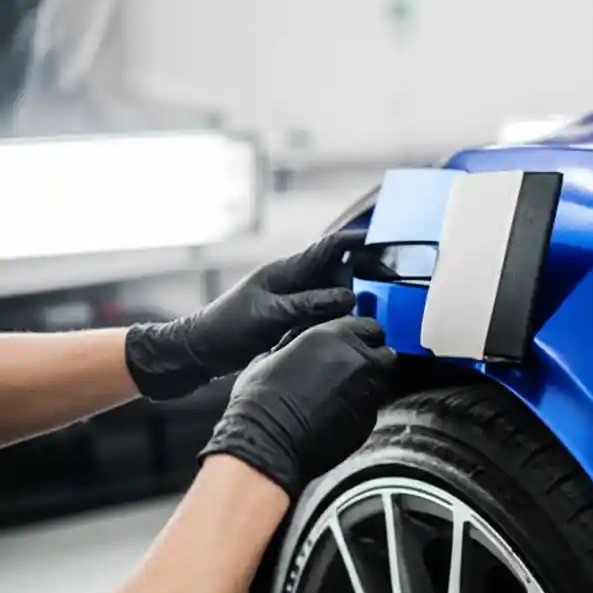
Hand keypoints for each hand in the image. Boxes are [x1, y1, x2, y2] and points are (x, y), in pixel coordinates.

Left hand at [125, 231, 362, 398]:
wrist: (199, 351)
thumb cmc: (228, 328)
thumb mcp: (270, 315)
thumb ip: (310, 305)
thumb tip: (351, 297)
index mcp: (288, 271)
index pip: (329, 247)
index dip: (357, 241)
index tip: (383, 241)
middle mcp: (295, 282)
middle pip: (339, 269)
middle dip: (365, 272)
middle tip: (393, 283)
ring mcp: (295, 300)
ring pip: (335, 293)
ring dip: (356, 297)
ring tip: (381, 307)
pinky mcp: (293, 320)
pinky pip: (325, 313)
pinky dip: (342, 317)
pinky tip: (356, 326)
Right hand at [199, 316, 396, 497]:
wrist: (267, 443)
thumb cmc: (260, 400)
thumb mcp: (272, 356)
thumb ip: (298, 343)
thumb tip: (300, 342)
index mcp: (336, 337)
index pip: (368, 326)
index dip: (360, 335)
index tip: (349, 344)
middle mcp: (360, 360)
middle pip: (383, 352)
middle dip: (371, 357)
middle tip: (350, 368)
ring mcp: (369, 392)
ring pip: (381, 380)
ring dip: (367, 382)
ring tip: (341, 393)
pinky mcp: (369, 420)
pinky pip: (371, 407)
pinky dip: (360, 407)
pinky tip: (338, 414)